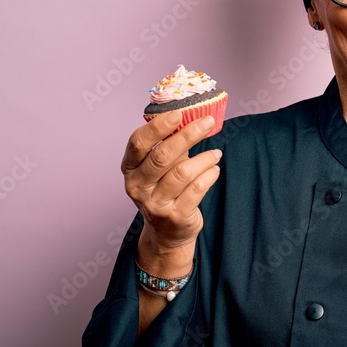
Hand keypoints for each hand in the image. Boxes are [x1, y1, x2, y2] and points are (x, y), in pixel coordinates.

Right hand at [121, 112, 221, 258]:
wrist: (165, 233)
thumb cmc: (164, 190)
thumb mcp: (158, 168)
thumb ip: (168, 146)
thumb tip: (191, 117)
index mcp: (130, 168)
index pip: (138, 142)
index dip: (158, 126)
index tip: (178, 113)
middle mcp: (137, 186)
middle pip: (162, 156)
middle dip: (188, 135)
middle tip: (208, 122)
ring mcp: (155, 204)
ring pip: (182, 172)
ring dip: (204, 158)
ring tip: (216, 153)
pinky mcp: (175, 216)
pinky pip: (197, 189)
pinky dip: (209, 175)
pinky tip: (214, 169)